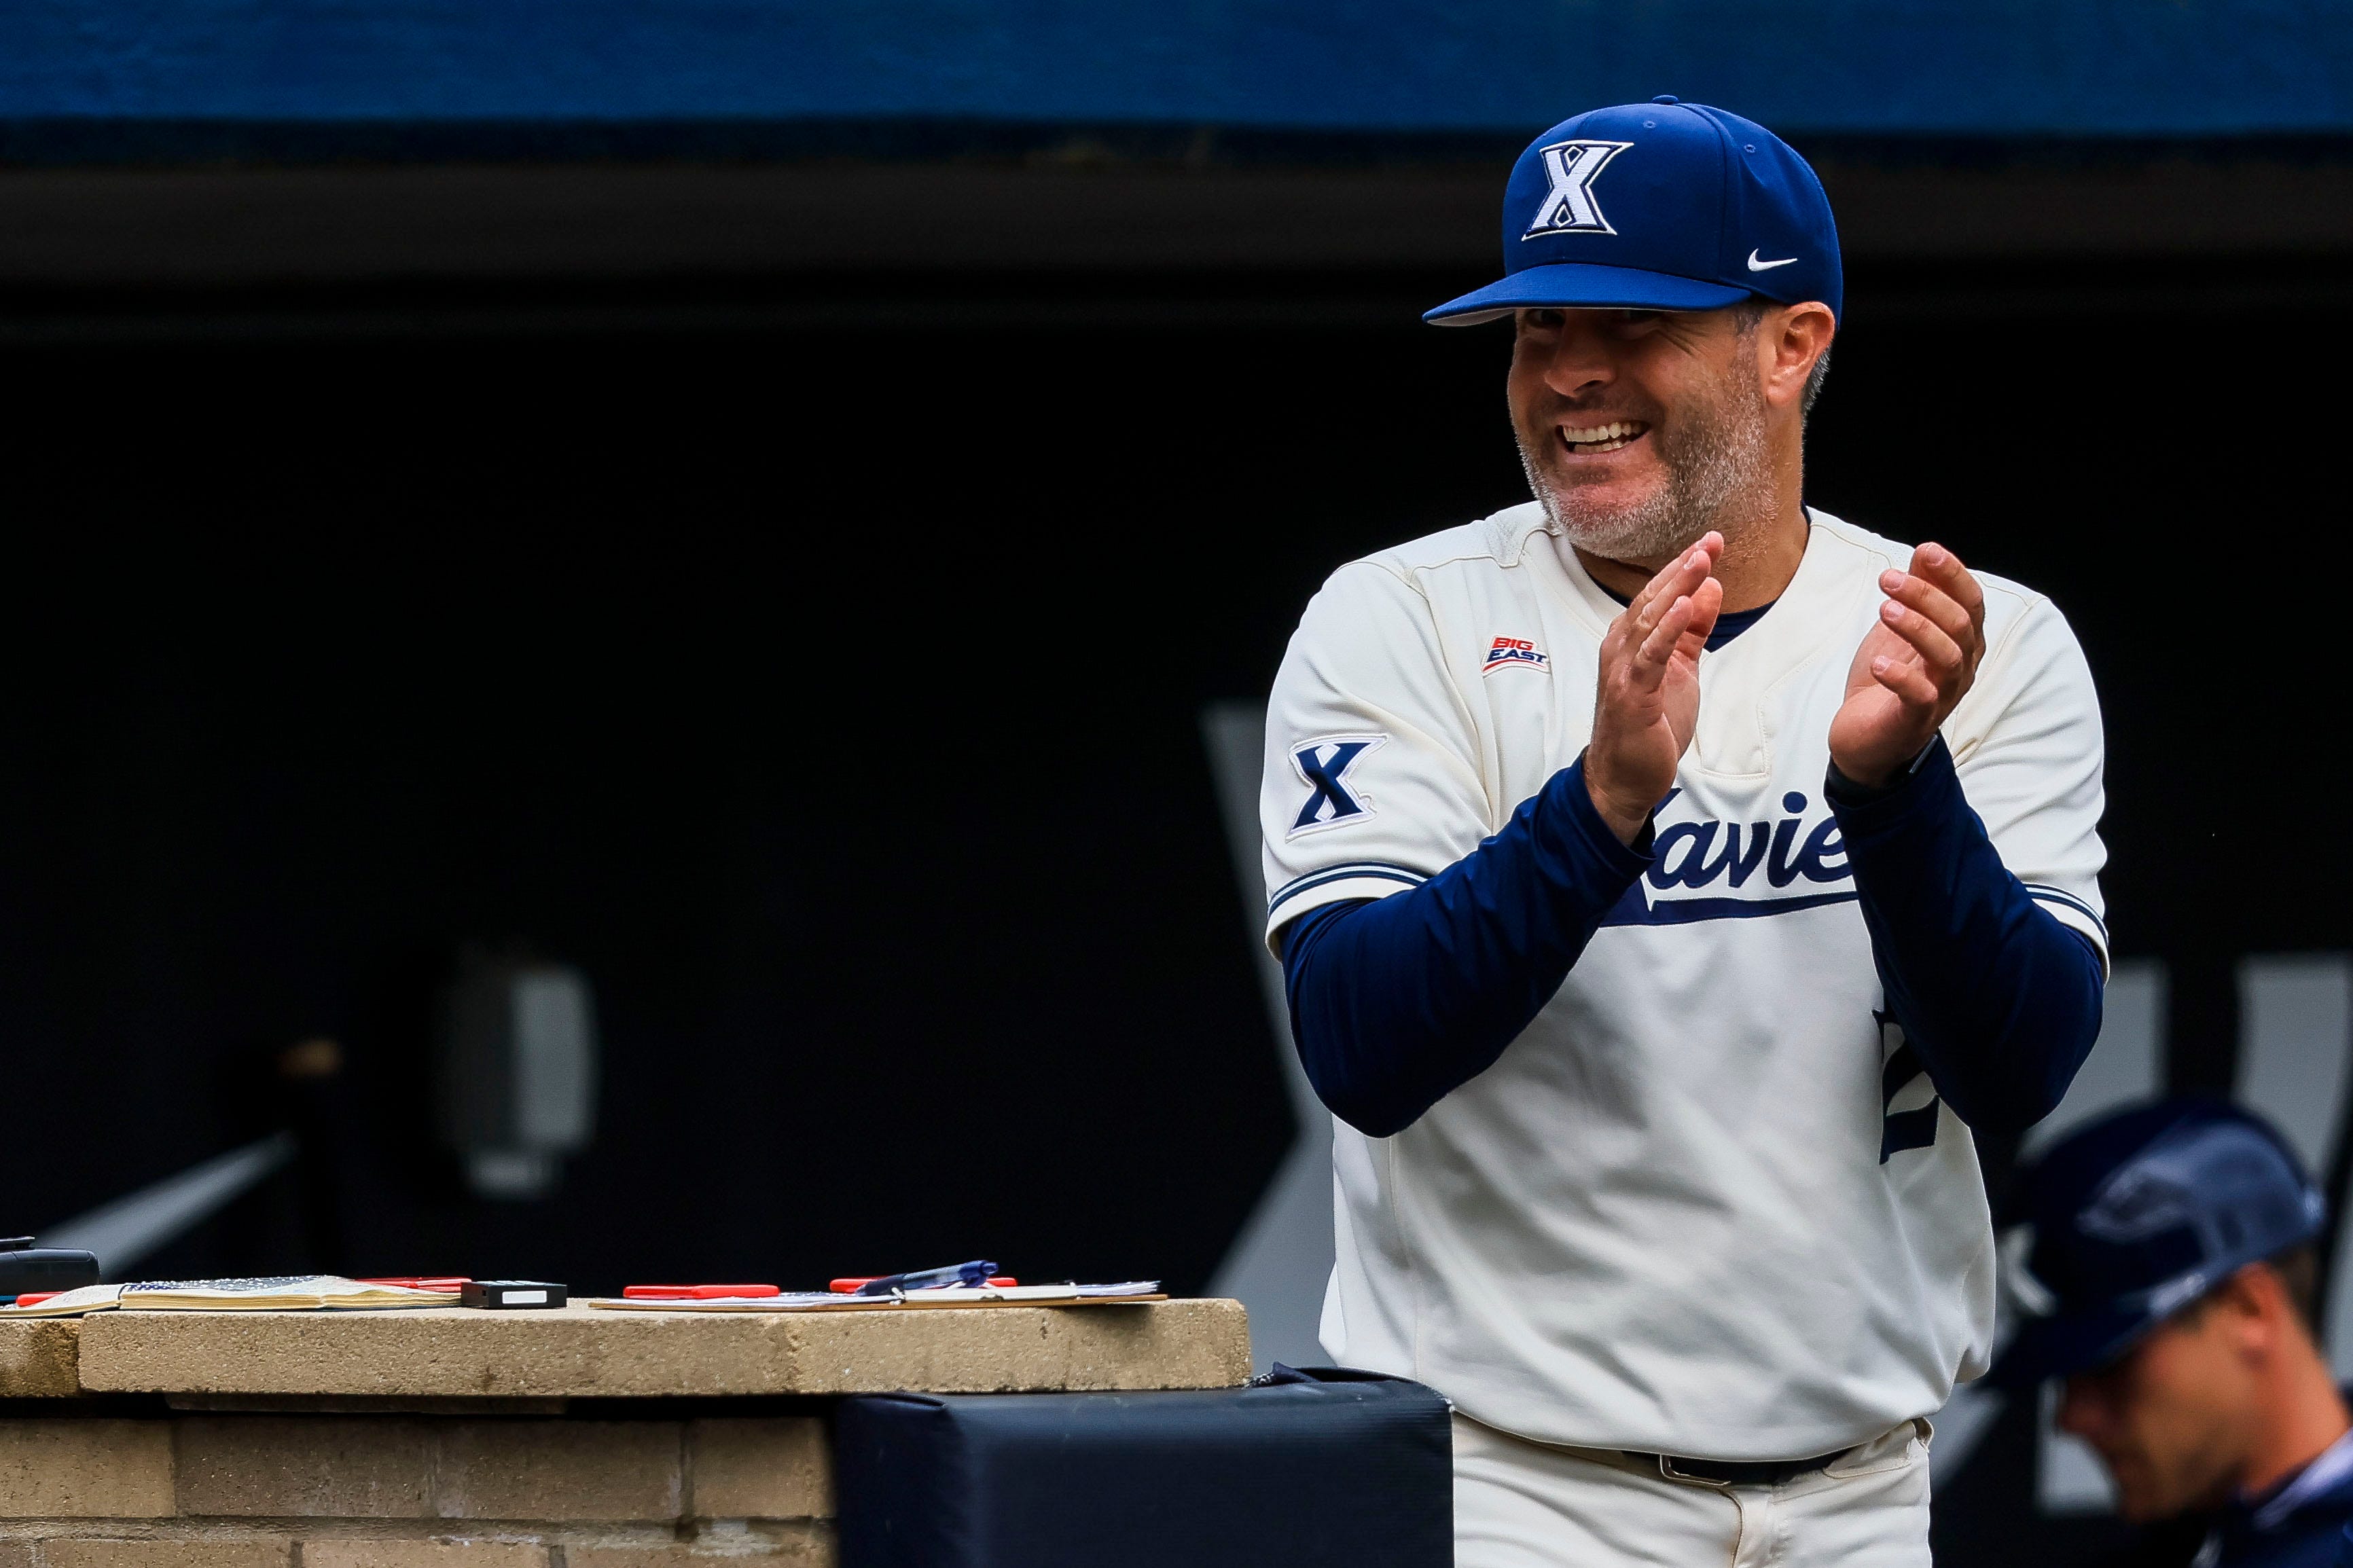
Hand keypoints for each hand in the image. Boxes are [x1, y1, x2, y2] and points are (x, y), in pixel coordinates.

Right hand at [1586, 533, 1723, 843]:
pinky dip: (1667, 629)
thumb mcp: (1680, 671)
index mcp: (1631, 641)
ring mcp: (1623, 670)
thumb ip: (1692, 631)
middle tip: (1712, 540)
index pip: (1659, 595)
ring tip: (1701, 560)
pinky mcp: (1632, 694)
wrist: (1623, 779)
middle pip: (1654, 598)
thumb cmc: (1648, 726)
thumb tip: (1710, 589)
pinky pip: (1651, 655)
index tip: (1712, 542)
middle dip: (1684, 567)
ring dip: (1677, 587)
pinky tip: (1683, 606)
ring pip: (1651, 619)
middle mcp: (1620, 648)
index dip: (1684, 567)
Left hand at [1828, 542, 1985, 787]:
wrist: (1864, 739)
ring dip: (1917, 627)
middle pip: (1959, 624)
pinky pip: (1921, 696)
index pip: (1970, 603)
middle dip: (1925, 596)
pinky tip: (1879, 663)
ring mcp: (1943, 695)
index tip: (1926, 551)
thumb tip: (1925, 552)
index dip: (1953, 575)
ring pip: (1947, 656)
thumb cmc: (1885, 680)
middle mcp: (1961, 667)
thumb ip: (1915, 594)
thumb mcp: (1898, 630)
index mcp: (1961, 642)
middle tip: (1886, 579)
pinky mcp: (1917, 720)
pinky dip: (1901, 676)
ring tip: (1884, 609)